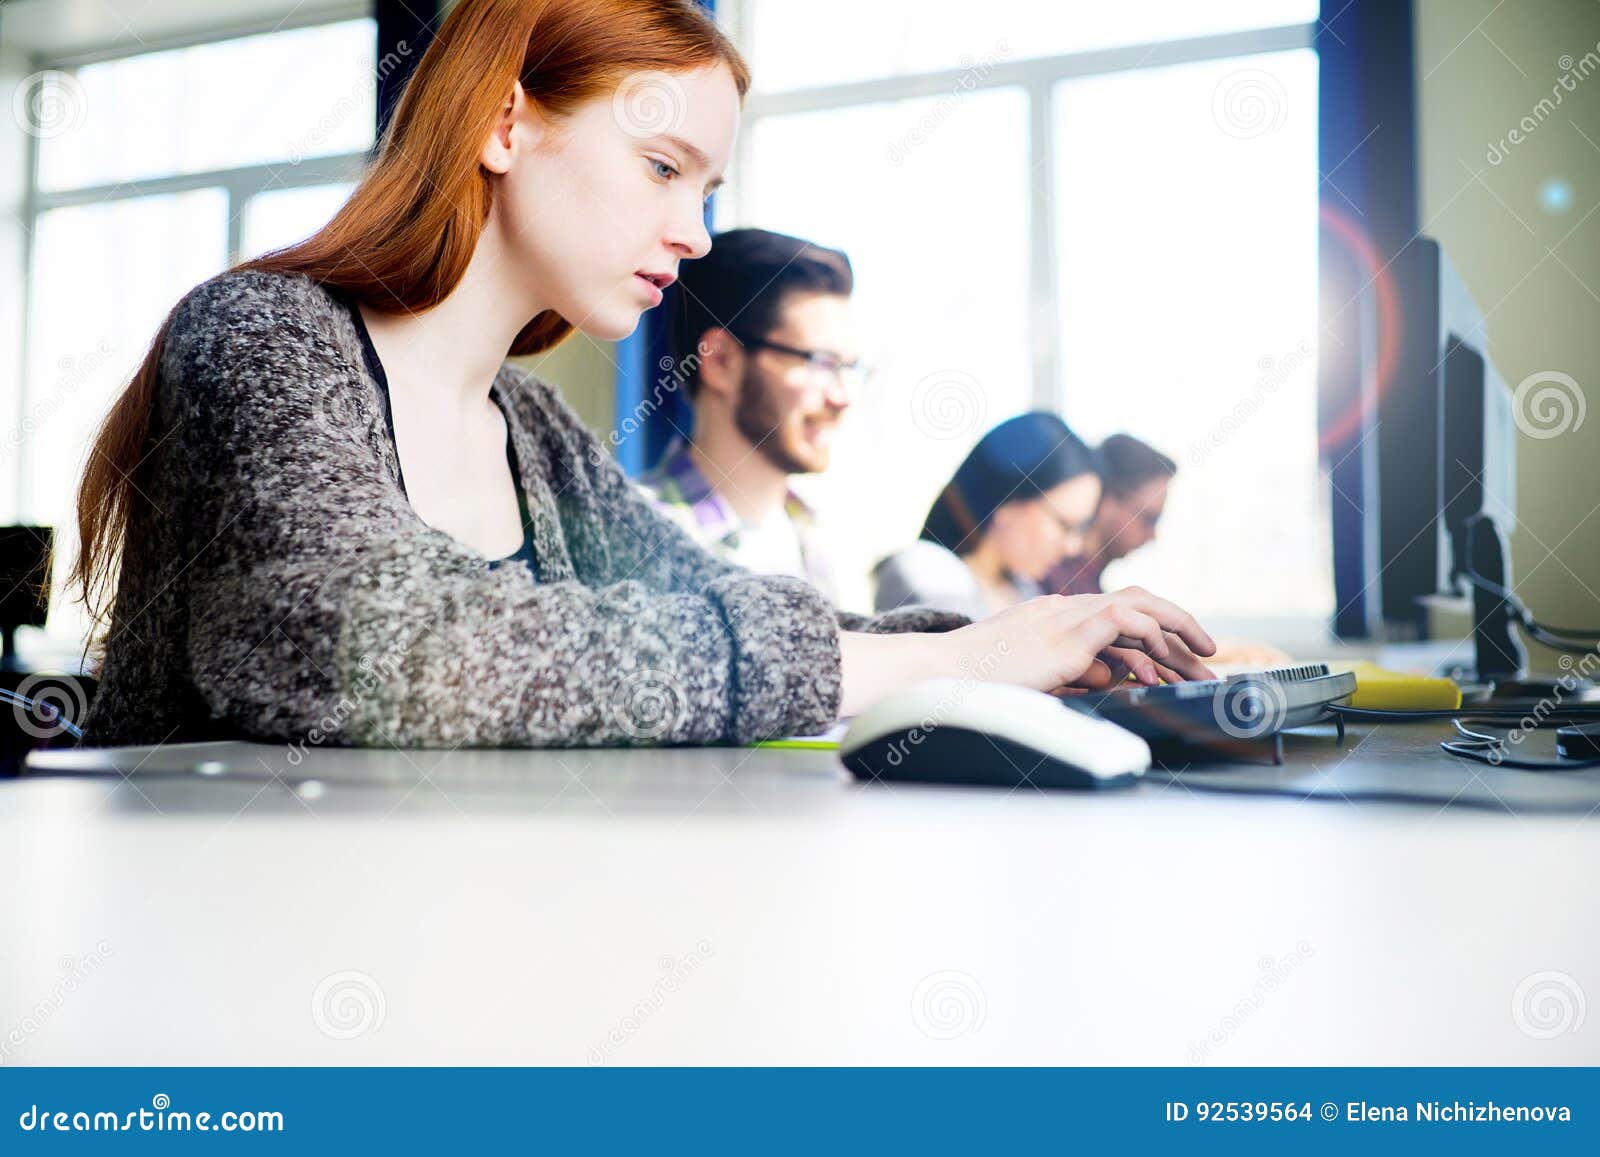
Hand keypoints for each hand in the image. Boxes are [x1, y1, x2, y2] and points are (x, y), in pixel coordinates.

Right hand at [933, 587, 1215, 694]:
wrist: (939, 674)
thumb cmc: (974, 683)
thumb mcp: (1034, 674)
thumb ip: (1073, 670)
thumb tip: (1110, 678)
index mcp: (1054, 616)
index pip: (1117, 611)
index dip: (1155, 631)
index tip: (1180, 658)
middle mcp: (1064, 608)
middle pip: (1138, 602)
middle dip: (1179, 627)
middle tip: (1208, 657)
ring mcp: (1065, 617)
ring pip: (1140, 606)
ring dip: (1178, 633)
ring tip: (1203, 662)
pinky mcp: (1067, 635)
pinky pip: (1124, 623)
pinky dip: (1150, 642)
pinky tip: (1162, 671)